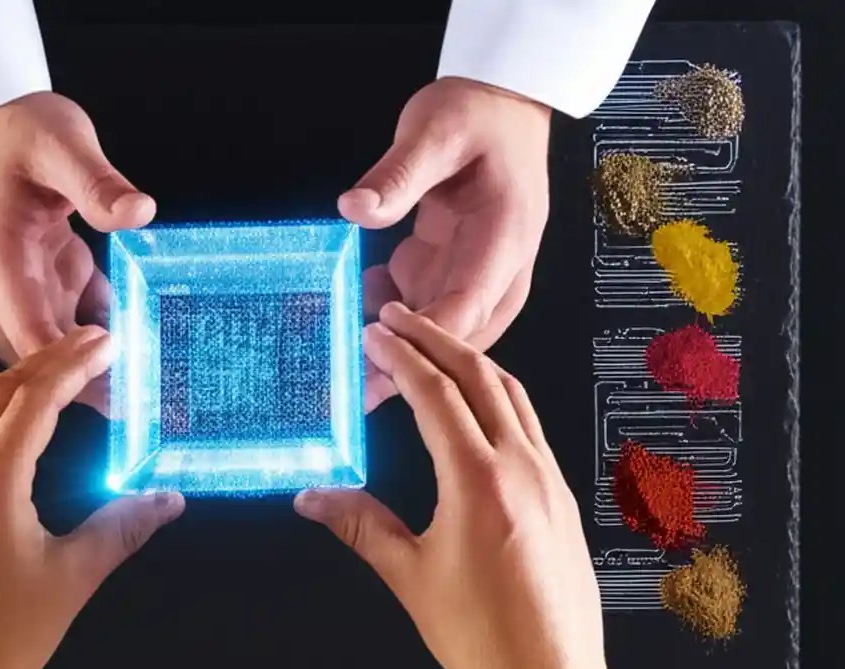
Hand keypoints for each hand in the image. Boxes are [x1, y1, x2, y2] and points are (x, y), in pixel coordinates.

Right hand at [0, 91, 155, 412]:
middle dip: (78, 383)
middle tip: (131, 407)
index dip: (66, 365)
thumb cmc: (10, 124)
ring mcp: (20, 275)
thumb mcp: (60, 143)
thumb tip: (137, 213)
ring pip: (52, 335)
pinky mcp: (39, 266)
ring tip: (139, 384)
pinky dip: (97, 325)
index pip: (30, 330)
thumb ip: (97, 182)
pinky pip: (67, 309)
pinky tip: (134, 333)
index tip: (109, 386)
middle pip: (36, 349)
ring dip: (90, 360)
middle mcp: (3, 277)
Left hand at [0, 328, 184, 668]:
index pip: (34, 398)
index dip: (73, 363)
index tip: (104, 342)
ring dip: (21, 389)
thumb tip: (164, 499)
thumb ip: (121, 527)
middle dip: (48, 360)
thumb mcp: (71, 579)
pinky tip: (25, 437)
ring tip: (64, 379)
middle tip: (90, 344)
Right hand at [295, 303, 624, 668]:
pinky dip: (499, 396)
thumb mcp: (408, 576)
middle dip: (436, 338)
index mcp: (480, 481)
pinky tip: (481, 406)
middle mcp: (523, 469)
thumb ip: (360, 525)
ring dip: (472, 360)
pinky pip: (531, 425)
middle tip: (401, 316)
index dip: (400, 356)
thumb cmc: (487, 638)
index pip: (435, 393)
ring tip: (437, 345)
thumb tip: (315, 497)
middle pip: (479, 376)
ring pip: (513, 394)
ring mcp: (550, 480)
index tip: (376, 335)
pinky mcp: (562, 497)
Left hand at [340, 78, 550, 411]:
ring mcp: (475, 276)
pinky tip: (351, 312)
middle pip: (457, 338)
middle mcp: (497, 269)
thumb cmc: (480, 116)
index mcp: (504, 239)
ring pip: (437, 334)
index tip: (376, 348)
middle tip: (351, 387)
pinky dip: (385, 319)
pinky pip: (420, 311)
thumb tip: (357, 208)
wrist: (501, 106)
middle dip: (406, 366)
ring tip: (340, 364)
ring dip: (392, 350)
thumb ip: (399, 173)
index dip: (422, 335)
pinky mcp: (452, 273)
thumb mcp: (436, 132)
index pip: (467, 307)